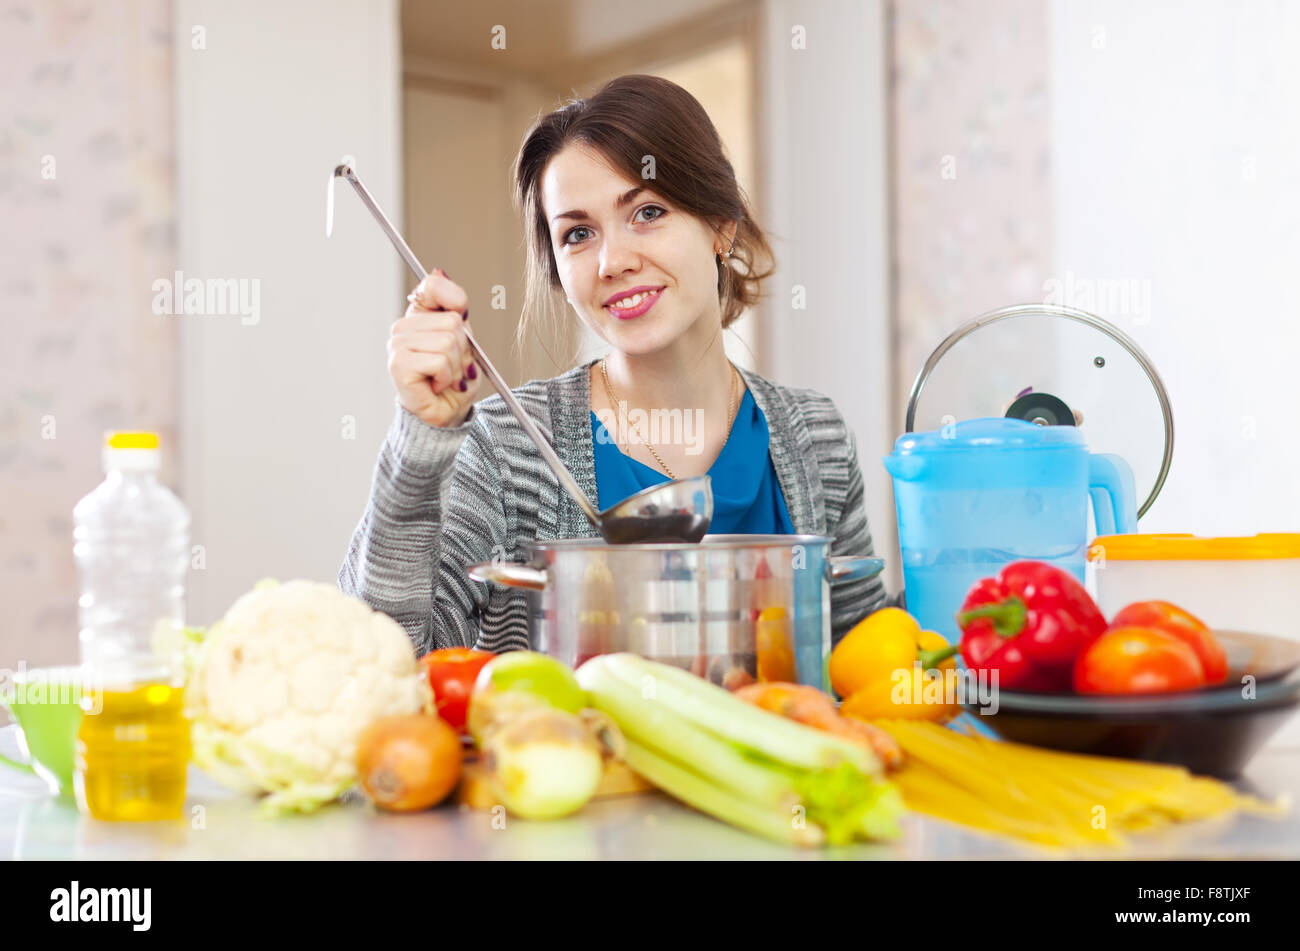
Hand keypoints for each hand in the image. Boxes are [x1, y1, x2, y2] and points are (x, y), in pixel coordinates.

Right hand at [387, 269, 479, 427]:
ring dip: (455, 366)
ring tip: (444, 377)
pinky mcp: (398, 364)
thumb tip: (438, 271)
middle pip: (452, 321)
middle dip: (463, 349)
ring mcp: (398, 344)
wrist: (444, 414)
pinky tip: (437, 385)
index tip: (461, 324)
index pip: (434, 286)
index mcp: (419, 315)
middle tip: (452, 365)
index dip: (457, 303)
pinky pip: (439, 361)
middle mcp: (404, 326)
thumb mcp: (462, 340)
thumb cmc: (452, 380)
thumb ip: (454, 309)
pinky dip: (446, 377)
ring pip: (448, 342)